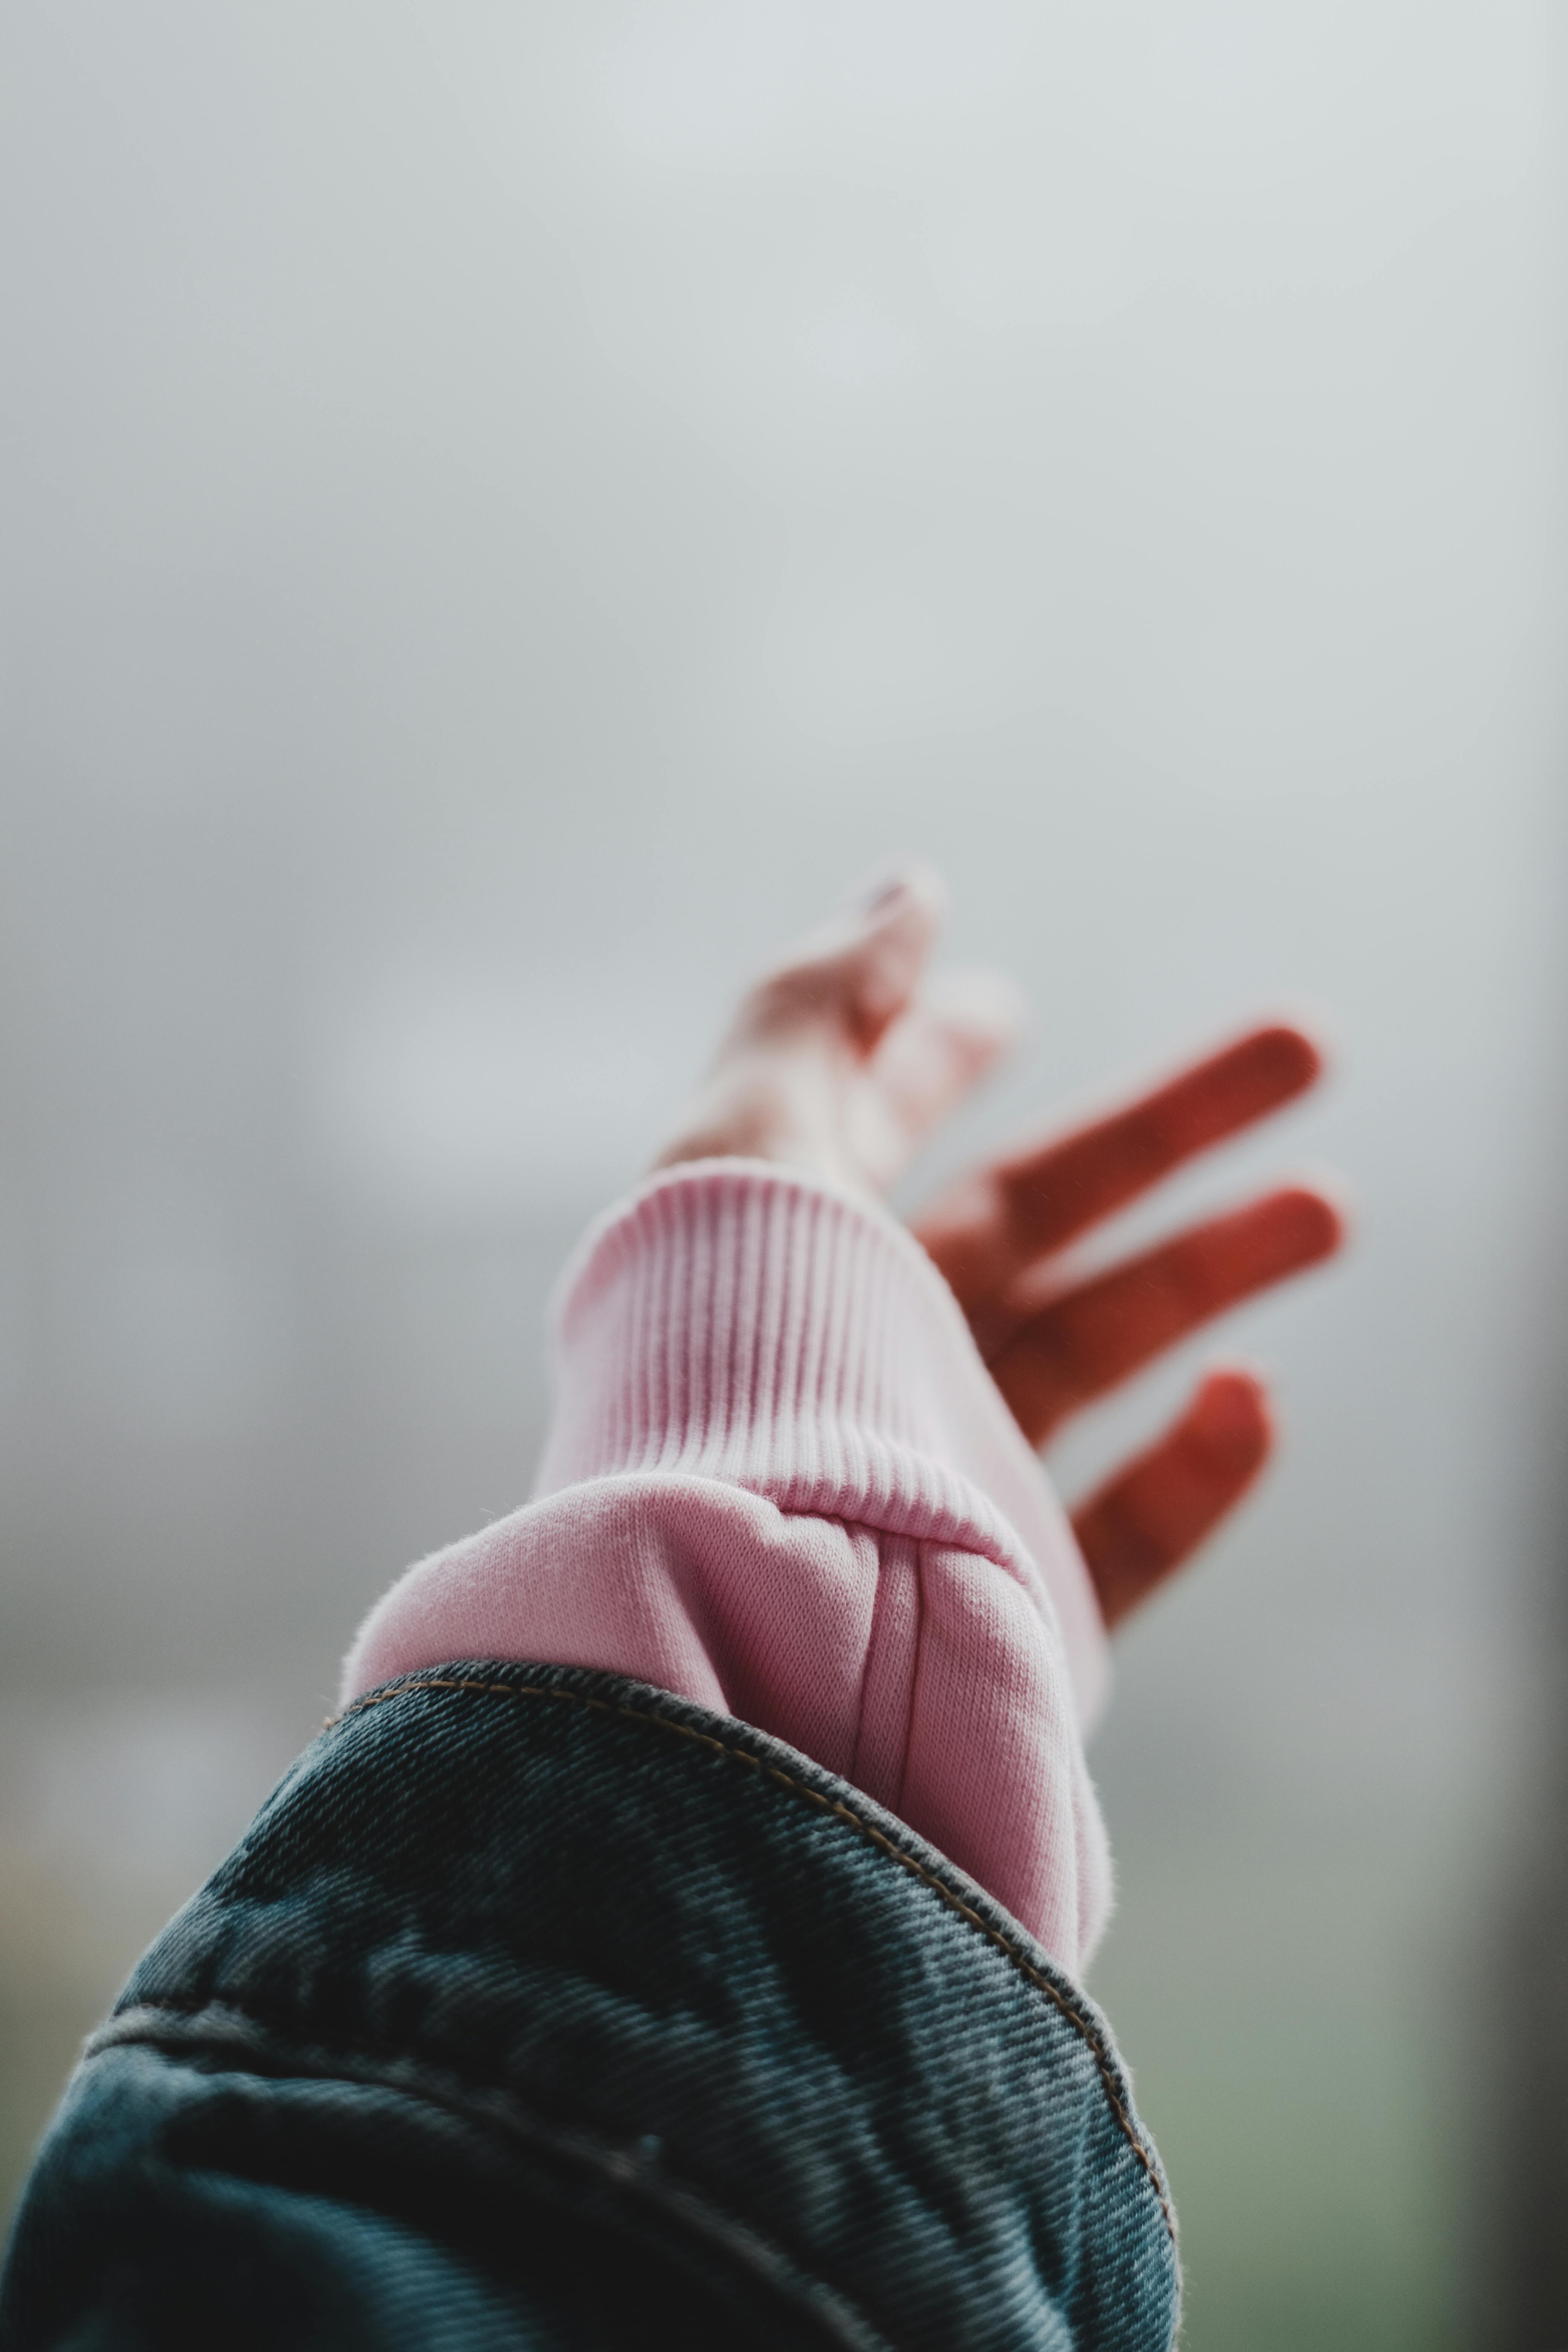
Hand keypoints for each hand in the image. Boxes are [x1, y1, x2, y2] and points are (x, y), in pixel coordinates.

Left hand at [655, 866, 1344, 1628]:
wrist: (734, 1600)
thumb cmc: (723, 1353)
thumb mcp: (748, 1141)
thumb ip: (819, 1006)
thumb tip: (910, 892)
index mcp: (790, 1250)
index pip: (878, 1121)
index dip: (935, 1051)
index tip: (1006, 998)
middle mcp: (863, 1355)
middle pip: (1035, 1220)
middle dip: (1166, 1130)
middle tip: (1305, 1046)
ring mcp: (940, 1481)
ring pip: (1100, 1355)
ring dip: (1212, 1271)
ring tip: (1326, 1206)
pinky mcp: (1004, 1604)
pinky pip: (1126, 1533)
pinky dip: (1201, 1467)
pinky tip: (1253, 1396)